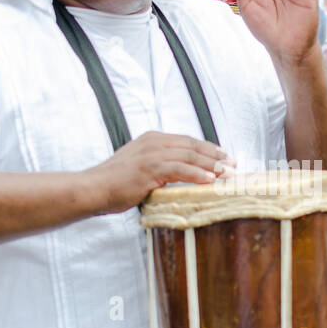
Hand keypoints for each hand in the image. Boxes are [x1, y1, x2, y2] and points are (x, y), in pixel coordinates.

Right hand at [92, 131, 232, 212]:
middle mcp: (154, 142)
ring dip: (212, 165)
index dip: (208, 149)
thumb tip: (176, 178)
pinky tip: (210, 179)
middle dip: (215, 156)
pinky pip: (180, 169)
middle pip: (192, 146)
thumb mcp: (139, 169)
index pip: (187, 142)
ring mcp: (152, 154)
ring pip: (190, 156)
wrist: (93, 188)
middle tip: (233, 165)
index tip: (224, 156)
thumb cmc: (114, 184)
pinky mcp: (150, 168)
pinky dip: (197, 174)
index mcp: (152, 139)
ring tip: (227, 173)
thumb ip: (158, 168)